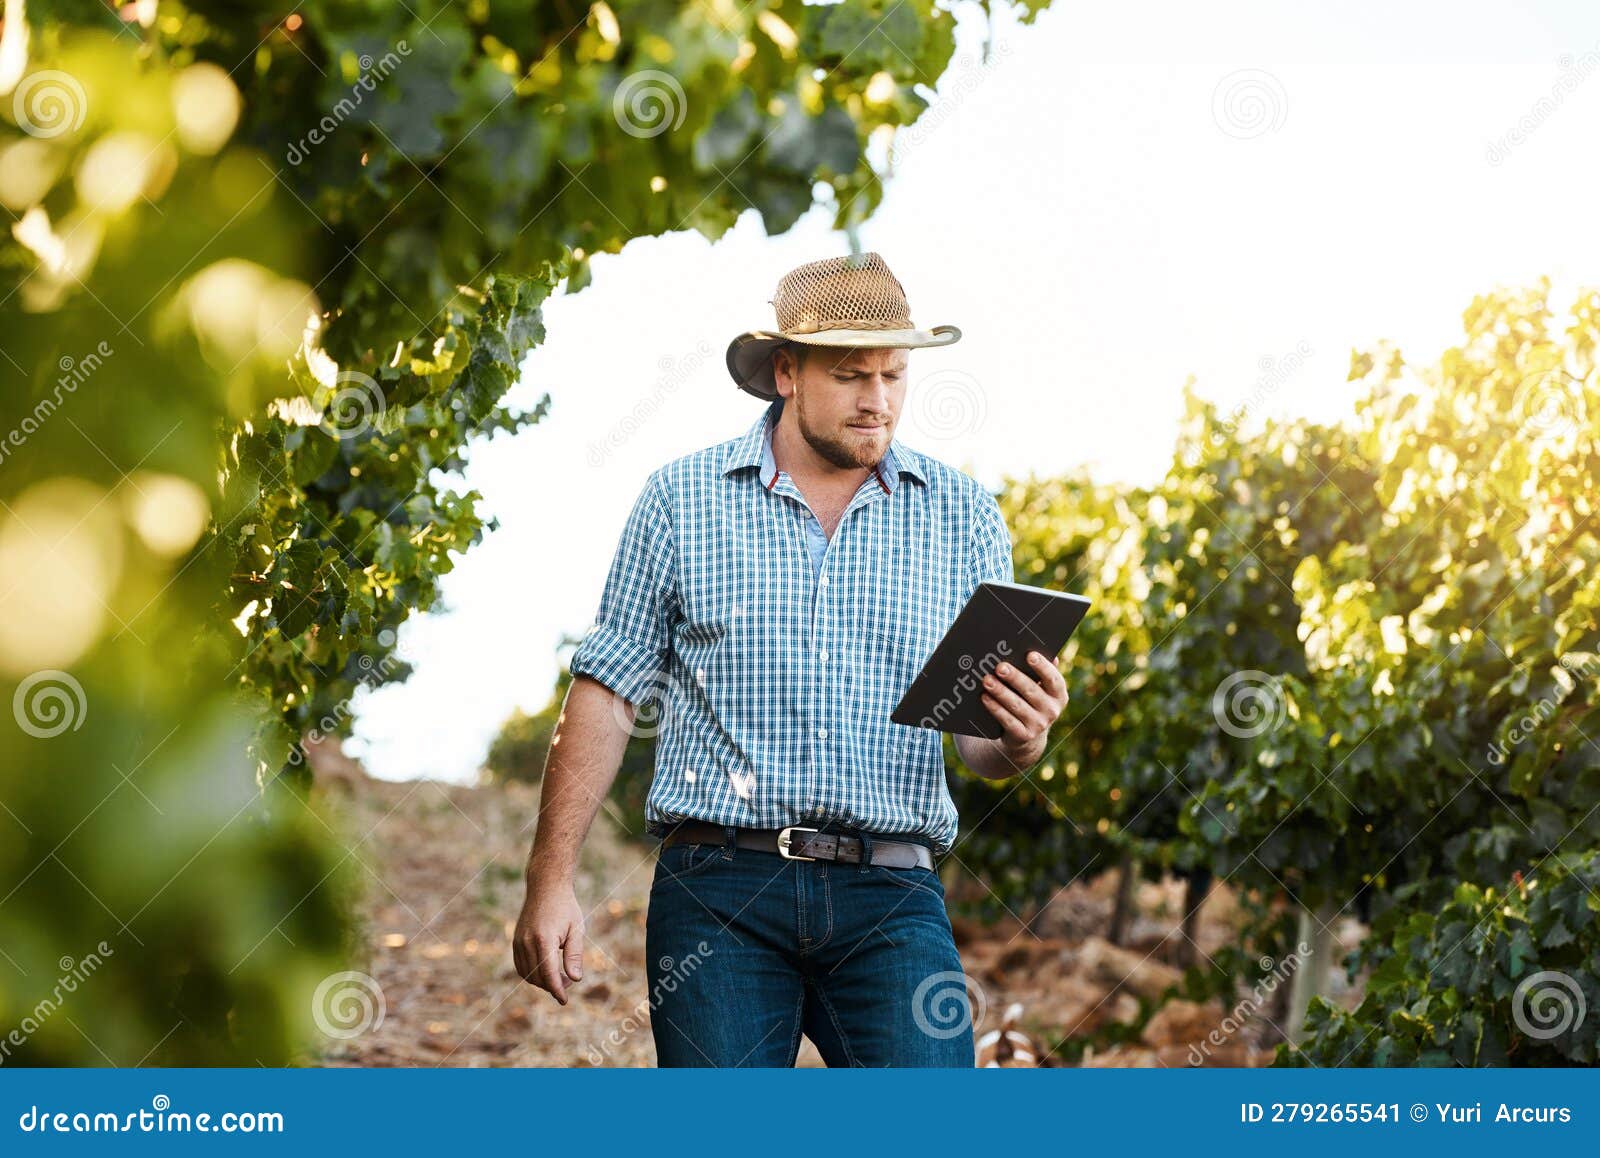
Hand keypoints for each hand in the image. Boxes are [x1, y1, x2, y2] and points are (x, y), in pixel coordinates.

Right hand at [512, 871, 585, 1003]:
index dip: (556, 990)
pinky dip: (531, 974)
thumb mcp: (577, 929)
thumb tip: (575, 979)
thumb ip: (574, 955)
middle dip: (552, 986)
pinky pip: (520, 966)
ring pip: (526, 974)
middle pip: (537, 977)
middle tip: (568, 982)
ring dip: (541, 981)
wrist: (546, 887)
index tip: (564, 1001)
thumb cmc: (565, 907)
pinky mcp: (515, 941)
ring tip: (559, 977)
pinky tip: (545, 971)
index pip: (548, 974)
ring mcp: (519, 941)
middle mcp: (527, 942)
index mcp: (544, 939)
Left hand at [980, 650, 1069, 760]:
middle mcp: (1052, 710)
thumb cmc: (1030, 701)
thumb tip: (1042, 649)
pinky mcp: (1023, 736)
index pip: (1053, 679)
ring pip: (1017, 706)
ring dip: (1000, 692)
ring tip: (987, 680)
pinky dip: (995, 708)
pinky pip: (1007, 720)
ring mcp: (1038, 725)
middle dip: (1015, 677)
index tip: (1029, 655)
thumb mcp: (1040, 688)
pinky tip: (984, 697)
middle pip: (1031, 691)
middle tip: (999, 666)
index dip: (1042, 667)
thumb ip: (1041, 670)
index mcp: (1059, 694)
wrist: (1026, 736)